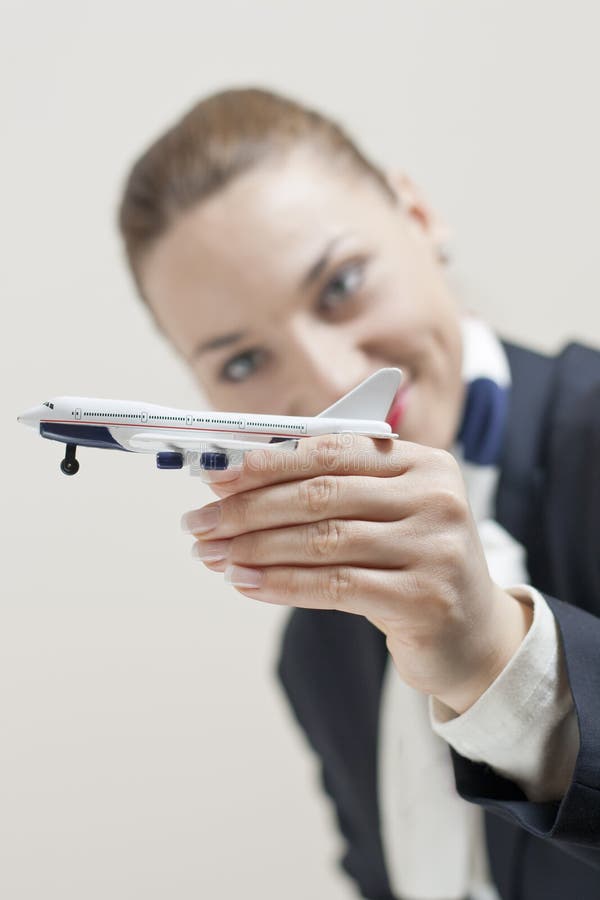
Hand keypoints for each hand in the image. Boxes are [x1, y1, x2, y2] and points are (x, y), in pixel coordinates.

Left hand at [181, 434, 532, 714]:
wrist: (473, 635)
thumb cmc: (413, 564)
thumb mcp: (386, 515)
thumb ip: (331, 489)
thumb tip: (238, 481)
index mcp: (423, 462)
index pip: (331, 450)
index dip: (267, 462)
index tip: (215, 476)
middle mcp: (434, 498)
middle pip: (320, 494)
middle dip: (247, 508)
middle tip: (198, 522)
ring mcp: (433, 548)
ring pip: (321, 539)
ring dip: (253, 547)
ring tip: (211, 555)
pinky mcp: (423, 598)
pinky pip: (333, 585)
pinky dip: (280, 583)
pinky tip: (244, 583)